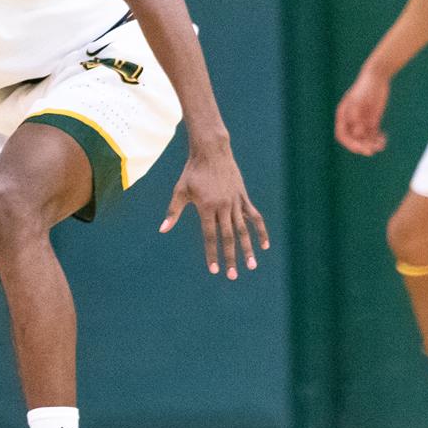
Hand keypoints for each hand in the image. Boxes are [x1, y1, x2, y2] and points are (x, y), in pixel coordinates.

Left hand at [161, 142, 269, 279]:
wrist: (211, 151)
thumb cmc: (192, 171)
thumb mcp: (180, 190)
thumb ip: (173, 211)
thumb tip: (162, 230)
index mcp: (206, 207)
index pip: (209, 236)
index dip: (212, 254)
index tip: (214, 270)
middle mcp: (223, 206)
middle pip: (228, 237)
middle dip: (230, 257)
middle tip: (232, 276)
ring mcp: (235, 202)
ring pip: (243, 230)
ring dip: (248, 249)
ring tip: (252, 266)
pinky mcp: (243, 197)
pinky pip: (254, 216)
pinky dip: (260, 230)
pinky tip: (265, 245)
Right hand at [334, 69, 389, 155]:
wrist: (377, 77)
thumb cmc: (366, 87)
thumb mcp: (360, 101)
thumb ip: (357, 116)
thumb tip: (358, 133)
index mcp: (343, 115)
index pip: (342, 135)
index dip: (350, 143)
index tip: (360, 149)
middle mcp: (351, 120)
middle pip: (354, 139)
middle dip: (362, 146)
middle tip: (371, 151)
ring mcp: (362, 120)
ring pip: (365, 138)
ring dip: (371, 144)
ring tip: (380, 145)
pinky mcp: (372, 120)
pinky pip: (374, 134)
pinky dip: (378, 139)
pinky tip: (383, 140)